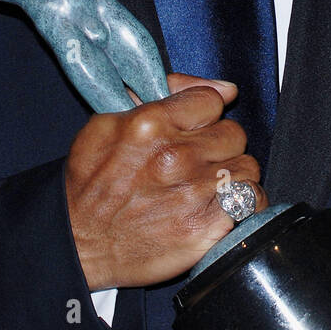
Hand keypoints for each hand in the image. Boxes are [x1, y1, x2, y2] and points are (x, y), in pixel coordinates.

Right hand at [65, 74, 267, 289]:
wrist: (77, 242)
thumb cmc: (91, 183)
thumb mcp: (108, 123)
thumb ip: (167, 94)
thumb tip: (225, 87)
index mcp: (151, 124)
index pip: (212, 100)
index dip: (203, 115)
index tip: (192, 130)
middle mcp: (175, 156)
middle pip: (234, 133)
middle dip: (218, 145)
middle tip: (197, 160)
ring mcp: (193, 193)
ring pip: (247, 166)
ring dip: (231, 175)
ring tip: (207, 185)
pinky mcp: (207, 229)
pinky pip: (253, 202)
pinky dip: (244, 204)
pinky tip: (221, 206)